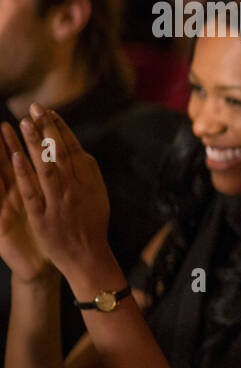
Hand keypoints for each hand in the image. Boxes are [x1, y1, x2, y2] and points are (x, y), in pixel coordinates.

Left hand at [8, 106, 112, 280]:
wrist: (88, 258)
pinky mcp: (43, 217)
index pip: (73, 150)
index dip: (60, 129)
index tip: (48, 112)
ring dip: (34, 145)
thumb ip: (88, 174)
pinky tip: (15, 156)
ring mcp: (59, 203)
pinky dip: (24, 174)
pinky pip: (32, 192)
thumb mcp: (98, 196)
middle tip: (35, 109)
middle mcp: (75, 189)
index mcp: (89, 182)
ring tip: (24, 123)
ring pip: (45, 168)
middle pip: (60, 154)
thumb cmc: (91, 226)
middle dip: (47, 130)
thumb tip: (79, 151)